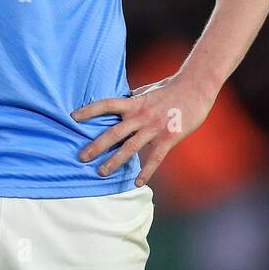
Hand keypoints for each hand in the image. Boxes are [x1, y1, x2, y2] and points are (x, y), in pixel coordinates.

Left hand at [71, 72, 218, 186]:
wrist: (196, 87)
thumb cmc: (172, 87)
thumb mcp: (148, 90)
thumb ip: (134, 98)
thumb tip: (123, 100)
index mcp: (135, 103)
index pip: (106, 104)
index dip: (89, 110)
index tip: (73, 117)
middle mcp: (141, 116)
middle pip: (114, 132)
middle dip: (96, 146)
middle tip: (81, 157)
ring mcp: (154, 128)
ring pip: (130, 147)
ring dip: (115, 161)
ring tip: (101, 172)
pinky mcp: (169, 137)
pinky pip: (155, 158)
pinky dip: (146, 171)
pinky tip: (137, 182)